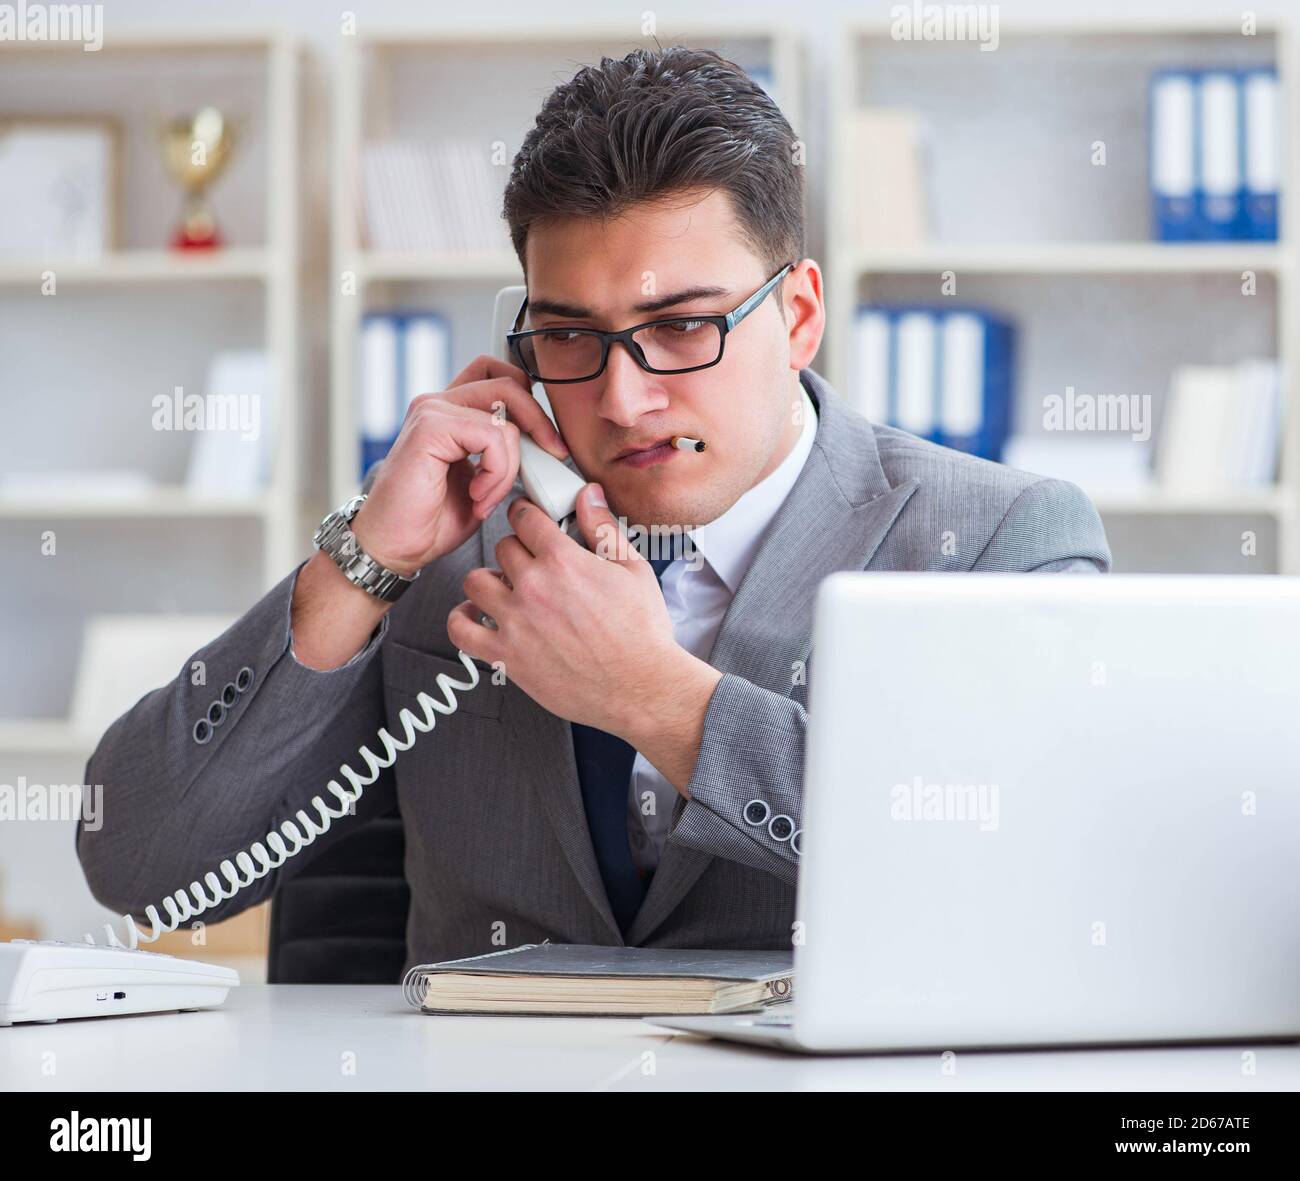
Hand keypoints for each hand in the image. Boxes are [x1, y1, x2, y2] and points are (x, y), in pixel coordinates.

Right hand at [350, 356, 567, 575]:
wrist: (393, 546)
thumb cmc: (431, 521)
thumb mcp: (483, 482)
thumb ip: (506, 455)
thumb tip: (546, 445)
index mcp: (452, 412)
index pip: (501, 377)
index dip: (532, 402)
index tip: (551, 441)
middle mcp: (439, 403)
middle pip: (509, 383)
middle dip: (539, 422)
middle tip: (552, 454)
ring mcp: (432, 411)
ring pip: (504, 420)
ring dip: (508, 467)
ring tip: (486, 497)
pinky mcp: (430, 427)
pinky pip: (490, 437)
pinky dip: (496, 472)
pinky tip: (477, 495)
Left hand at [448, 484, 681, 733]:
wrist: (640, 687)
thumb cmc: (641, 634)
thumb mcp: (633, 569)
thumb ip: (604, 528)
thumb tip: (589, 496)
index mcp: (564, 561)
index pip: (525, 518)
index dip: (526, 514)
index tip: (527, 520)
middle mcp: (534, 588)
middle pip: (502, 547)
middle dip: (517, 550)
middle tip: (530, 562)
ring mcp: (515, 622)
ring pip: (476, 581)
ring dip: (489, 580)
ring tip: (505, 587)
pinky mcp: (506, 656)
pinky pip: (461, 630)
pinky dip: (462, 619)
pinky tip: (477, 616)